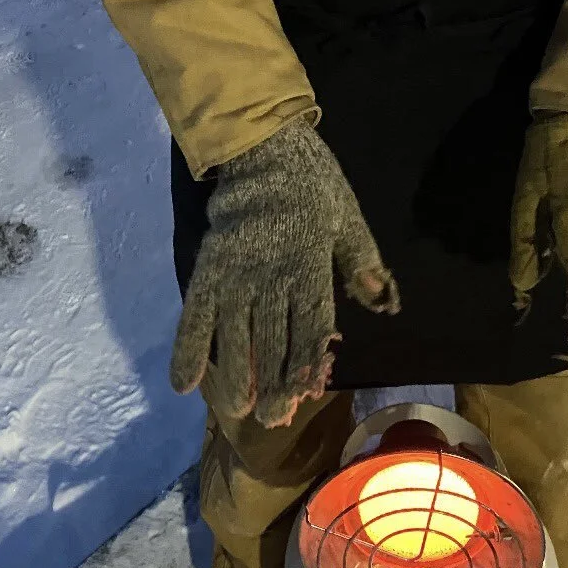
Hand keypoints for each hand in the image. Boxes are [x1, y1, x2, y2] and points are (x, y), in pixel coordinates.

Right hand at [169, 118, 399, 426]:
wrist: (263, 150)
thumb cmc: (313, 188)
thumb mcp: (347, 218)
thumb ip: (361, 260)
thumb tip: (384, 301)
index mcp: (308, 264)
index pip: (310, 323)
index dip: (307, 361)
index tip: (304, 394)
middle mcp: (270, 275)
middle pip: (272, 337)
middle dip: (272, 380)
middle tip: (271, 417)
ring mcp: (235, 273)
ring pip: (234, 331)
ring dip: (235, 371)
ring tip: (236, 405)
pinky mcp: (209, 267)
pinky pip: (195, 312)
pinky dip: (188, 346)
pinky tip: (183, 382)